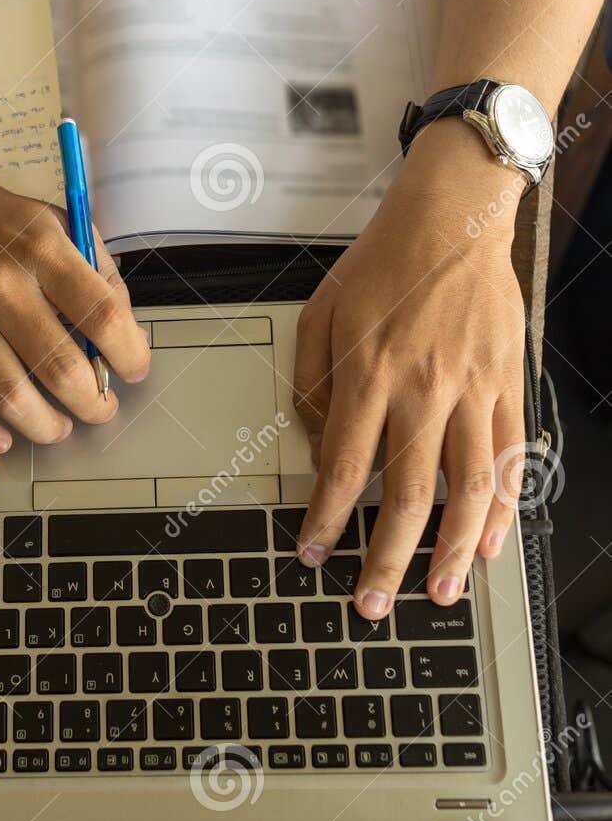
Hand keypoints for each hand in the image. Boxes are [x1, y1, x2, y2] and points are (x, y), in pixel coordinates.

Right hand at [0, 161, 150, 451]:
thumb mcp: (59, 223)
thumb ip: (98, 272)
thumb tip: (124, 333)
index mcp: (42, 251)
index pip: (102, 316)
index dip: (129, 355)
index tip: (133, 371)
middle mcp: (0, 286)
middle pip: (60, 368)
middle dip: (93, 403)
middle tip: (101, 408)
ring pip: (9, 397)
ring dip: (45, 426)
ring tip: (60, 427)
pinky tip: (1, 439)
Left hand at [292, 123, 527, 617]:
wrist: (453, 216)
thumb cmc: (383, 263)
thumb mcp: (320, 314)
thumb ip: (312, 386)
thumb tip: (322, 451)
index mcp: (370, 371)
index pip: (346, 466)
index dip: (327, 519)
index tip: (311, 554)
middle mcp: (424, 387)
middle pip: (409, 494)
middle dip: (387, 558)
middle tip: (372, 603)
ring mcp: (473, 389)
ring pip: (469, 488)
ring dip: (455, 551)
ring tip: (440, 594)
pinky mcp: (508, 385)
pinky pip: (509, 459)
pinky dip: (503, 509)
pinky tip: (491, 544)